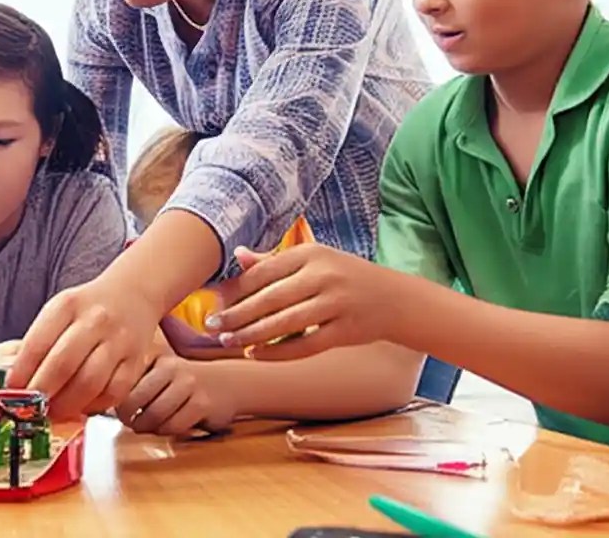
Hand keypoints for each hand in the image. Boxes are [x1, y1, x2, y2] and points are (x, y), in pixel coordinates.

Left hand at [8, 277, 159, 417]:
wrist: (132, 295)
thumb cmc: (87, 309)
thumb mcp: (59, 311)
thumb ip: (39, 342)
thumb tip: (16, 383)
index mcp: (67, 306)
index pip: (37, 343)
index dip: (21, 373)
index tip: (11, 391)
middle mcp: (95, 321)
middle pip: (63, 365)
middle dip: (42, 392)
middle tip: (30, 409)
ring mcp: (118, 341)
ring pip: (90, 383)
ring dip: (66, 404)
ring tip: (53, 412)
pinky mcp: (135, 361)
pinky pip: (113, 393)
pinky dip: (94, 406)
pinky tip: (81, 407)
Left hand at [116, 356, 233, 435]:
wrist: (229, 384)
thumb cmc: (186, 384)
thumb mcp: (161, 375)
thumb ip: (138, 384)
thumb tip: (105, 404)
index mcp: (158, 360)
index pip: (126, 384)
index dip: (118, 402)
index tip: (118, 411)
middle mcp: (172, 368)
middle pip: (136, 401)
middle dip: (130, 418)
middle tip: (131, 423)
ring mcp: (189, 385)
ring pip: (155, 416)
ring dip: (148, 427)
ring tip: (149, 426)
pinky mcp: (203, 403)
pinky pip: (174, 426)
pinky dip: (167, 431)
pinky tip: (168, 426)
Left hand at [207, 244, 413, 360]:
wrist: (396, 299)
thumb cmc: (346, 277)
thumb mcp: (314, 260)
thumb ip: (275, 260)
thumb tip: (238, 254)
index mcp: (310, 254)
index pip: (263, 272)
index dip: (235, 289)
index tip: (213, 302)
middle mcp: (323, 275)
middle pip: (269, 298)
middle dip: (236, 314)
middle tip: (212, 326)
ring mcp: (336, 303)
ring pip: (284, 323)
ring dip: (251, 335)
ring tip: (228, 342)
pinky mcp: (346, 330)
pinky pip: (304, 346)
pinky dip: (276, 352)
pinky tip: (255, 354)